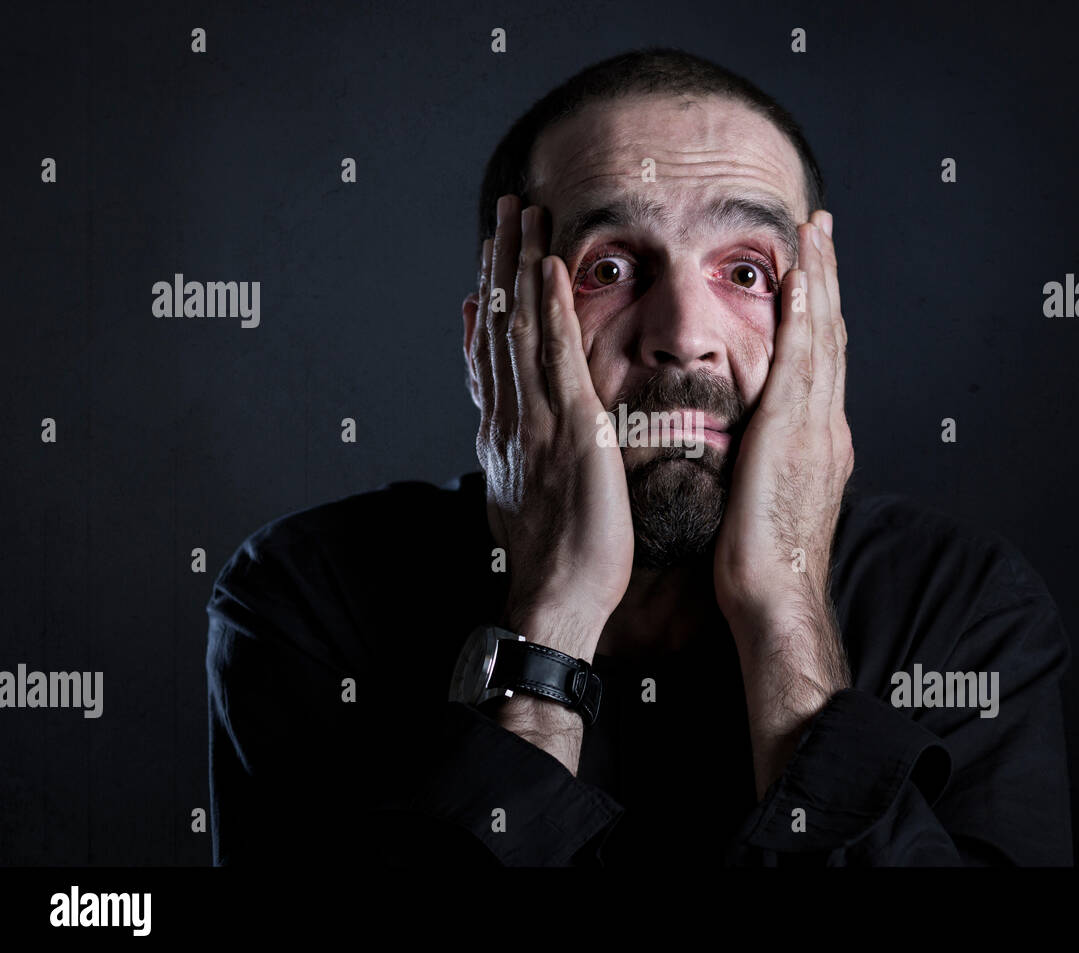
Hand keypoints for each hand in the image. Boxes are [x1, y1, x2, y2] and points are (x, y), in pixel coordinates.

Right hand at [469, 195, 634, 659]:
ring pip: (520, 329)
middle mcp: (508, 419)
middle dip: (500, 262)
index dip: (489, 300)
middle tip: (504, 210)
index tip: (490, 261)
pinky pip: (555, 357)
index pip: (490, 353)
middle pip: (499, 325)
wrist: (557, 600)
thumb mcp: (527, 498)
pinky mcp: (571, 431)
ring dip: (520, 266)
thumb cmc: (556, 562)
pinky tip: (549, 269)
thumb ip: (520, 455)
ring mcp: (534, 422)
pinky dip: (548, 310)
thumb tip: (511, 431)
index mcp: (502, 434)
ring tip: (523, 214)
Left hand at [712, 211, 853, 649]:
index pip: (819, 360)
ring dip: (819, 280)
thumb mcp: (764, 497)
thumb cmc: (760, 561)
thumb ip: (761, 460)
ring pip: (823, 337)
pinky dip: (805, 318)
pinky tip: (799, 280)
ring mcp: (817, 427)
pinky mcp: (794, 434)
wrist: (775, 596)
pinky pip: (802, 362)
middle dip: (826, 279)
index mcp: (817, 440)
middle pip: (829, 336)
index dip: (817, 311)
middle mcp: (826, 425)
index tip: (809, 269)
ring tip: (815, 232)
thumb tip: (745, 443)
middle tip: (821, 228)